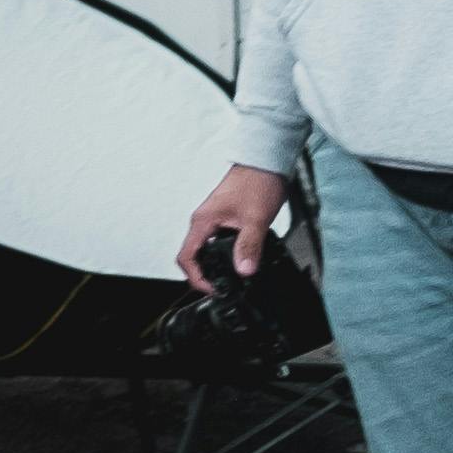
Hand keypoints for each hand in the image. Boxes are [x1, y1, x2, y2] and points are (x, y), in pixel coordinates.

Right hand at [180, 163, 291, 289]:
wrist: (265, 163)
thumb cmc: (256, 182)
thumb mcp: (256, 219)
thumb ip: (249, 246)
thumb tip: (244, 270)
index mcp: (203, 221)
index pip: (187, 256)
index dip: (196, 277)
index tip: (212, 289)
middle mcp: (204, 221)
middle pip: (193, 255)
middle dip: (205, 275)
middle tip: (223, 287)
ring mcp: (213, 219)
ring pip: (205, 249)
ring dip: (216, 265)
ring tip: (233, 276)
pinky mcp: (225, 218)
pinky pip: (217, 242)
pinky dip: (226, 255)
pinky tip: (242, 257)